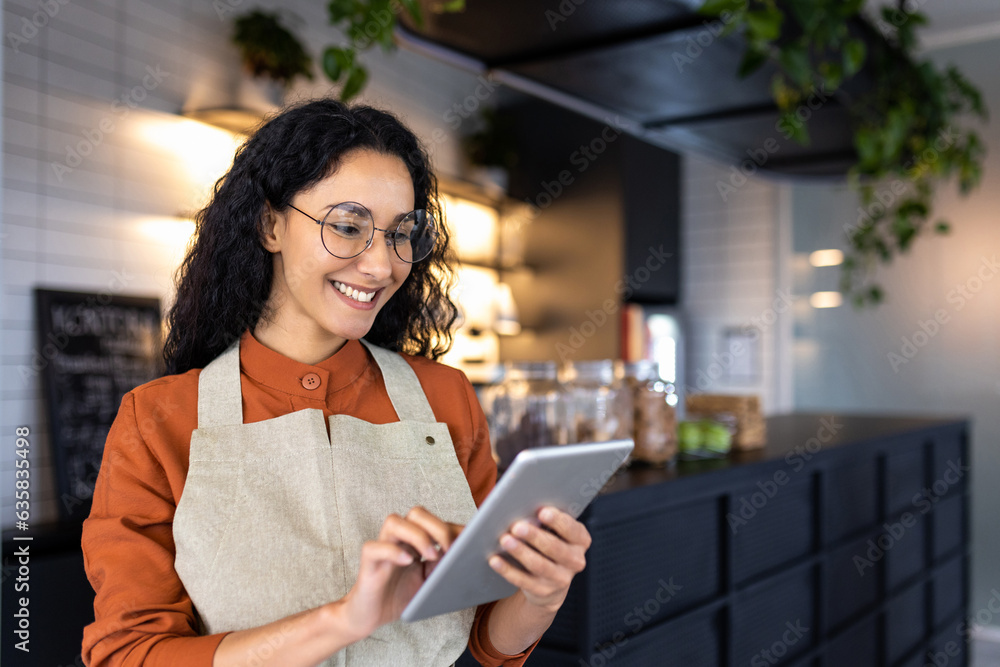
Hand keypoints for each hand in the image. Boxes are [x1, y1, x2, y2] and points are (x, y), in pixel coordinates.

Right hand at [339, 506, 462, 639]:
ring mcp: (382, 546)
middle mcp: (399, 538)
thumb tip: (464, 554)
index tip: (470, 540)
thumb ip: (442, 565)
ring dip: (417, 535)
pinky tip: (407, 561)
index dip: (452, 527)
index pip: (434, 521)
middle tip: (450, 549)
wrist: (370, 616)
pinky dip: (392, 551)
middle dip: (437, 527)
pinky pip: (375, 547)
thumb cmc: (401, 596)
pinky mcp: (368, 561)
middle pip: (416, 513)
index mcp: (415, 540)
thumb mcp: (430, 581)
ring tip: (431, 555)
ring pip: (394, 522)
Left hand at [488, 506, 590, 612]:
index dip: (558, 521)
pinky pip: (523, 581)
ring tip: (505, 540)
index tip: (542, 511)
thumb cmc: (551, 543)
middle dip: (534, 536)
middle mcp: (575, 561)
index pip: (572, 530)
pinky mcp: (543, 591)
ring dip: (520, 552)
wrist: (553, 580)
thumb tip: (524, 508)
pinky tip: (495, 560)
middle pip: (554, 548)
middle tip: (517, 526)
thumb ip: (547, 520)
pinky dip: (507, 570)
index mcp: (581, 540)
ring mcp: (560, 579)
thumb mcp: (557, 531)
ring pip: (539, 565)